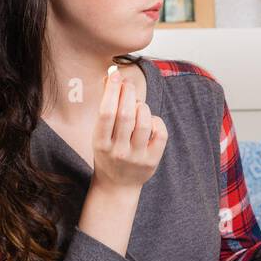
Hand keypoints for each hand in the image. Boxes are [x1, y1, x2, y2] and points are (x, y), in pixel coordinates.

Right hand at [90, 66, 166, 190]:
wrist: (117, 185)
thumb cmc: (108, 152)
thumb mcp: (100, 134)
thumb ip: (106, 108)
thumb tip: (112, 77)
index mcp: (100, 143)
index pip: (106, 113)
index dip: (112, 91)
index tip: (115, 75)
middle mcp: (118, 151)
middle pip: (126, 115)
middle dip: (128, 93)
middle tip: (128, 84)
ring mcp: (136, 157)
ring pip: (144, 122)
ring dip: (142, 107)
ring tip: (137, 105)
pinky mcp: (152, 160)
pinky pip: (160, 133)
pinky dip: (156, 120)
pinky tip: (150, 120)